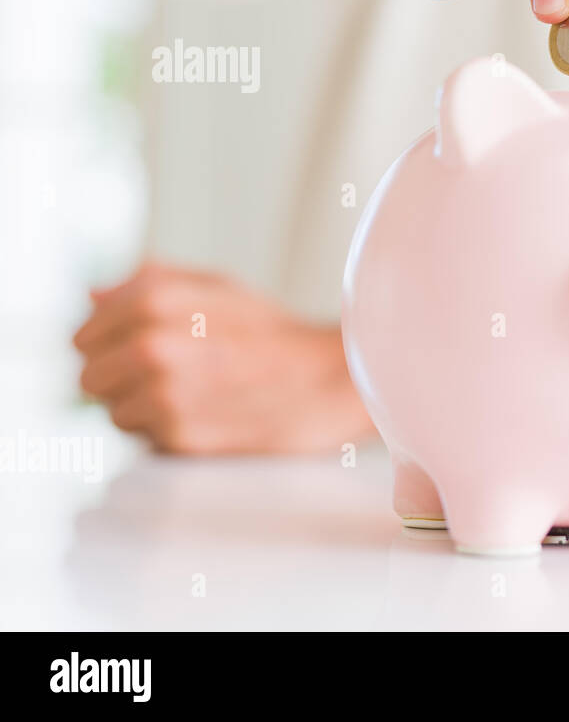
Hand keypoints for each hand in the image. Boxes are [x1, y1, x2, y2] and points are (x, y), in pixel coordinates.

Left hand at [73, 263, 374, 454]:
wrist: (327, 380)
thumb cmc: (272, 334)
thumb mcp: (218, 288)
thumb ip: (150, 283)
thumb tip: (90, 295)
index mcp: (156, 300)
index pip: (84, 332)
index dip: (105, 342)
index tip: (131, 349)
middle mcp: (153, 344)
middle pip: (88, 375)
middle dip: (116, 378)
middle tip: (163, 377)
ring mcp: (164, 394)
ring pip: (111, 411)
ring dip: (140, 409)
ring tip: (190, 396)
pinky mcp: (179, 437)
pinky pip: (143, 440)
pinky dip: (165, 433)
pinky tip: (205, 416)